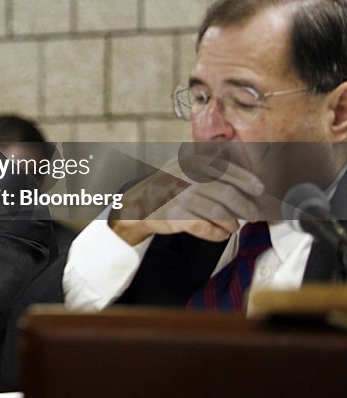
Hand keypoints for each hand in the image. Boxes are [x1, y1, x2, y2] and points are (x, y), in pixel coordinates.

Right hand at [109, 155, 270, 245]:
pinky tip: (221, 234)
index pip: (225, 170)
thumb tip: (241, 170)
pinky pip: (205, 228)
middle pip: (227, 194)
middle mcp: (185, 178)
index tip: (258, 189)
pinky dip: (218, 233)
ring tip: (234, 226)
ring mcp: (179, 198)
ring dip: (231, 223)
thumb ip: (205, 163)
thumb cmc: (168, 186)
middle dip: (245, 207)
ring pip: (218, 213)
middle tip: (252, 214)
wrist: (137, 204)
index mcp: (190, 163)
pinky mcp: (174, 217)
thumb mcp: (181, 165)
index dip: (246, 180)